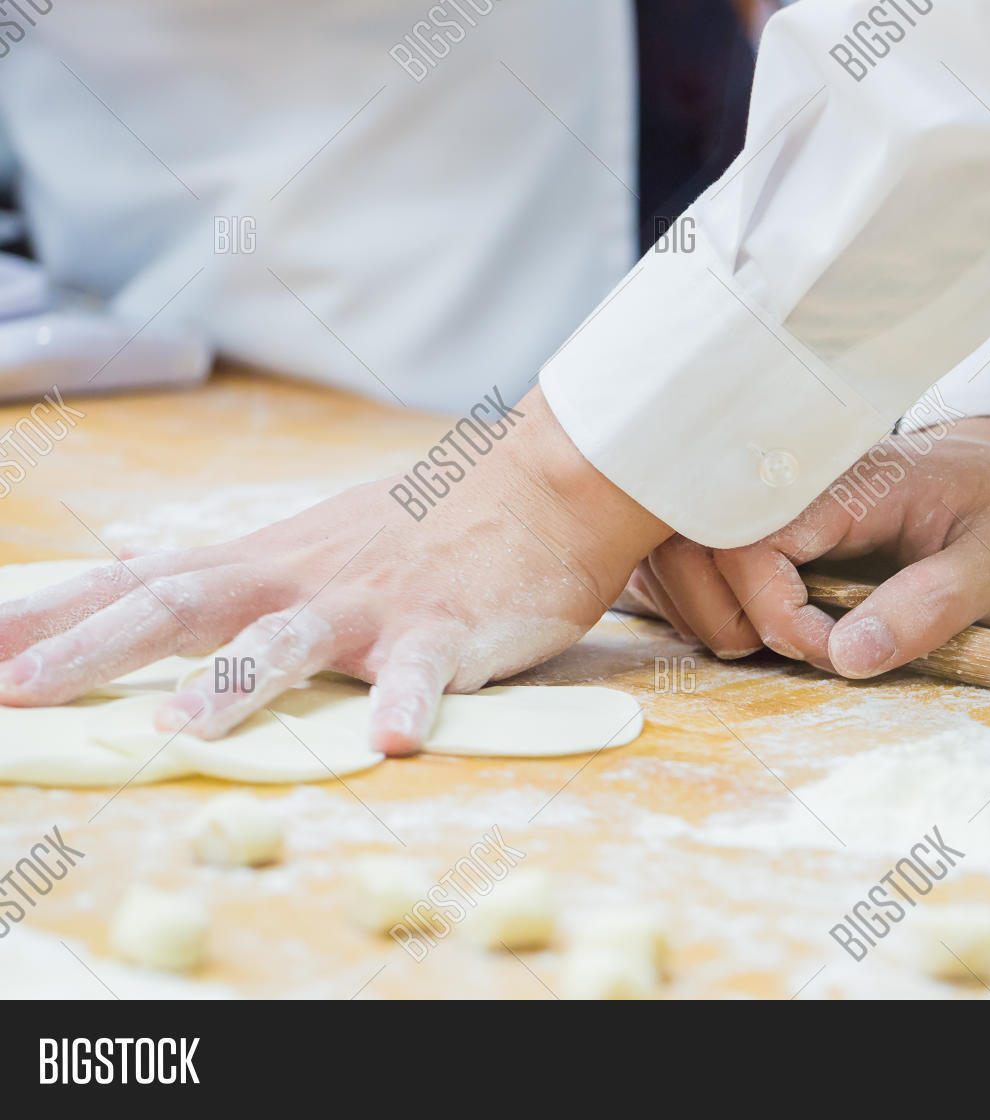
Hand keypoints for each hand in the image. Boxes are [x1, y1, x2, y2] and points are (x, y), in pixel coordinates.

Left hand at [0, 389, 669, 753]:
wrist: (541, 480)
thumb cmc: (425, 521)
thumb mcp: (310, 538)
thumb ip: (222, 566)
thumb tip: (125, 568)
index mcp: (263, 563)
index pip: (134, 587)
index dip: (48, 622)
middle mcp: (300, 579)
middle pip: (180, 608)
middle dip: (91, 652)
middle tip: (13, 695)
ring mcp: (372, 603)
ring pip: (288, 642)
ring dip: (232, 686)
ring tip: (177, 733)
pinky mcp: (449, 626)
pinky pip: (424, 669)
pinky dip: (405, 703)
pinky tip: (389, 741)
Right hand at [626, 417, 989, 676]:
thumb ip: (932, 604)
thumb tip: (851, 656)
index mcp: (854, 478)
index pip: (757, 534)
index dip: (775, 610)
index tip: (832, 652)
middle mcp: (801, 479)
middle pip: (694, 537)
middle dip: (723, 614)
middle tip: (794, 653)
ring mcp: (780, 498)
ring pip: (683, 547)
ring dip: (707, 610)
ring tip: (777, 645)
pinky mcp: (774, 521)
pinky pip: (700, 555)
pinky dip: (705, 600)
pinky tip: (751, 629)